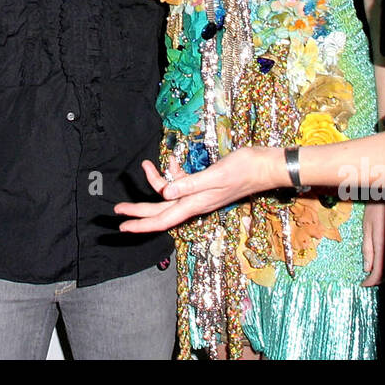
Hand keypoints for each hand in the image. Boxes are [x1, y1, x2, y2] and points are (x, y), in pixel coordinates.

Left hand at [114, 148, 282, 231]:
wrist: (267, 167)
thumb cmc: (245, 169)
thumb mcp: (215, 175)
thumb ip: (189, 184)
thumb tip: (165, 192)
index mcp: (195, 203)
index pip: (162, 218)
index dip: (141, 224)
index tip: (122, 225)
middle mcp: (195, 203)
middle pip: (161, 211)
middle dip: (139, 209)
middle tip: (118, 209)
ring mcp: (200, 195)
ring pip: (170, 194)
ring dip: (156, 181)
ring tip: (146, 165)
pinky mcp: (205, 185)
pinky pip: (182, 182)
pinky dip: (174, 172)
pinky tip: (172, 159)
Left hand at [360, 201, 384, 285]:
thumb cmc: (376, 208)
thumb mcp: (367, 227)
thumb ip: (367, 248)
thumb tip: (367, 269)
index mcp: (383, 246)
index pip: (378, 272)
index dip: (370, 282)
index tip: (362, 285)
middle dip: (376, 279)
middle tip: (366, 280)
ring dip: (384, 273)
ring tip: (372, 273)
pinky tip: (382, 262)